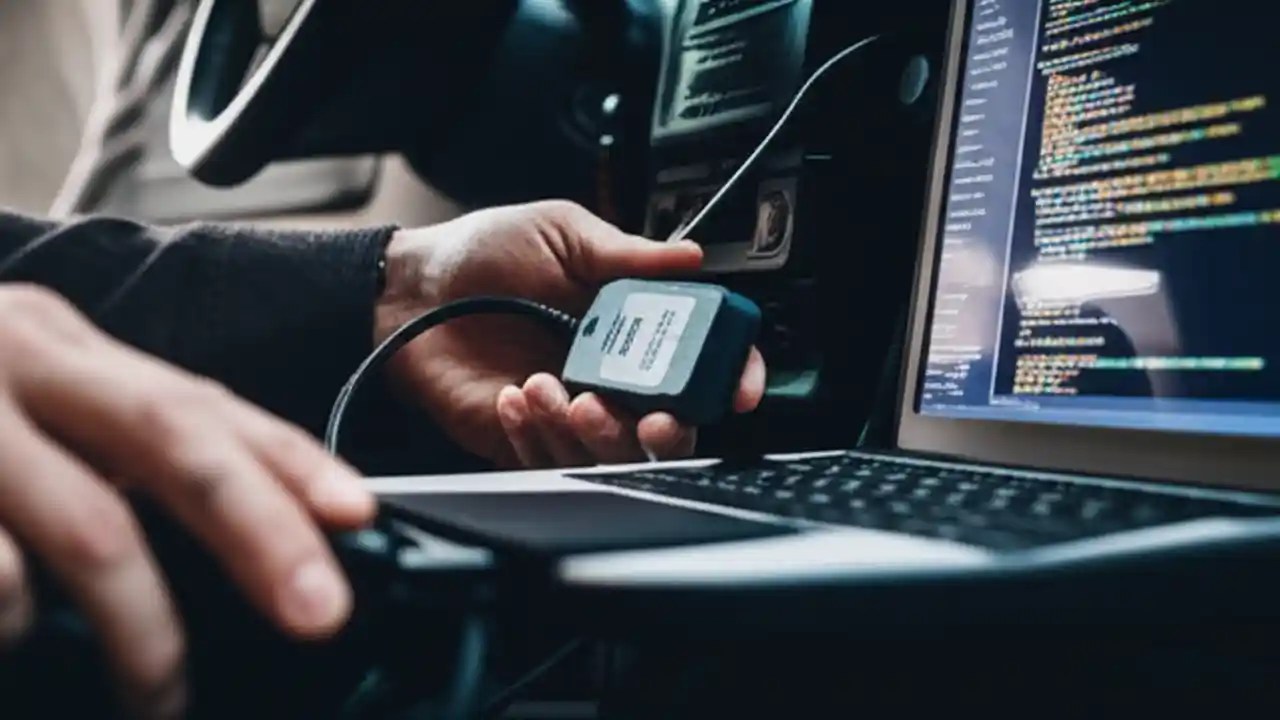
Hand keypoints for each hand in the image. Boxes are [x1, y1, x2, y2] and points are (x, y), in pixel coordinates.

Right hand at [0, 285, 375, 717]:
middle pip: (174, 439)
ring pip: (89, 527)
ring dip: (144, 629)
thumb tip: (249, 530)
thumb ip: (111, 448)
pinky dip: (17, 625)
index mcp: (70, 349)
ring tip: (165, 698)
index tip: (359, 514)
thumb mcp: (25, 407)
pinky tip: (23, 651)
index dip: (291, 458)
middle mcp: (23, 359)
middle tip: (320, 613)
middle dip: (260, 532)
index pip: (207, 401)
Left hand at [376, 201, 766, 468]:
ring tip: (549, 387)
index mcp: (631, 324)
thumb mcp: (562, 233)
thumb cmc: (482, 253)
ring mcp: (571, 410)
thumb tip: (692, 257)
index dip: (730, 376)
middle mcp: (609, 374)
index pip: (701, 360)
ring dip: (595, 430)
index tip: (737, 389)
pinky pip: (552, 462)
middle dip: (670, 429)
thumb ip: (627, 253)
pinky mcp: (527, 441)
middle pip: (670, 424)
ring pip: (615, 454)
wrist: (408, 292)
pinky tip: (514, 396)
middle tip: (651, 417)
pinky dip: (539, 434)